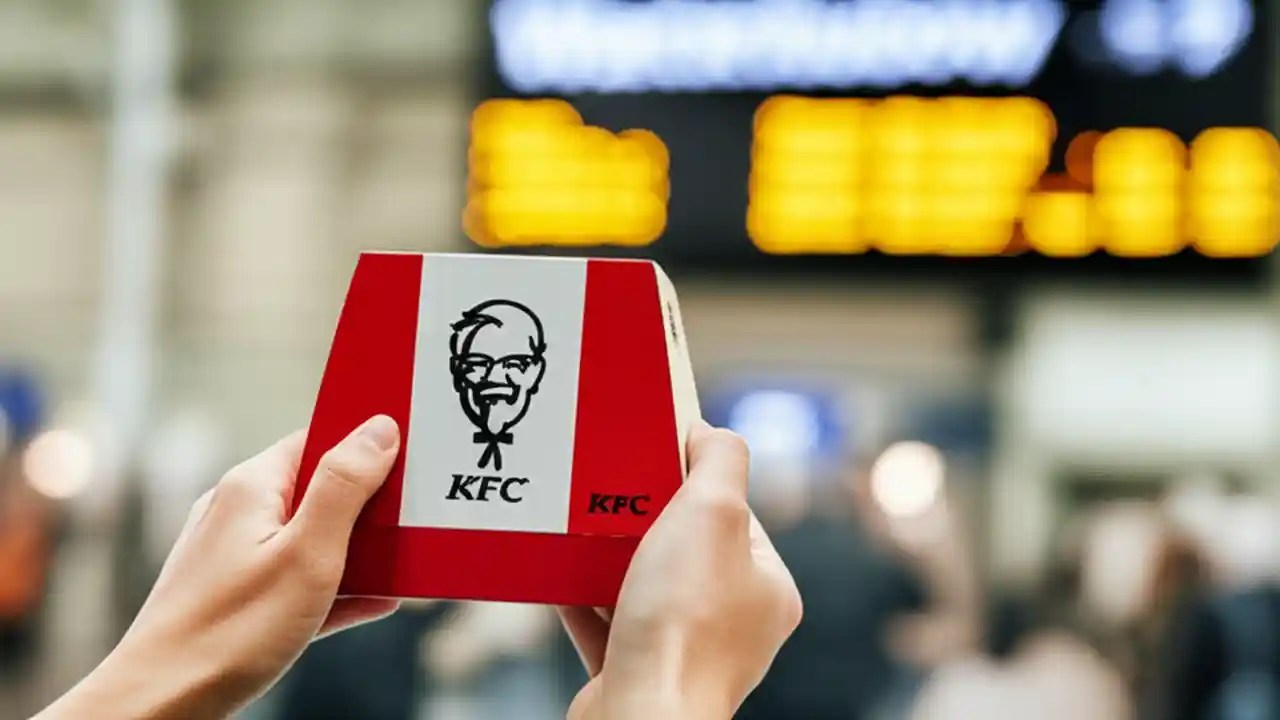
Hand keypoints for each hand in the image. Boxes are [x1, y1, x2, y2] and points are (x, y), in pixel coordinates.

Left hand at [38, 415, 401, 719]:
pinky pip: (297, 579)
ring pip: (310, 537)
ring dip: (357, 551)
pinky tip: (374, 603)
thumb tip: (378, 428)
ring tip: (403, 566)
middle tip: (414, 519)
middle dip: (368, 506)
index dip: (366, 446)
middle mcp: (238, 512)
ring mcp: (234, 555)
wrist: (159, 706)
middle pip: (318, 488)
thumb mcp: (307, 553)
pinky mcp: (237, 596)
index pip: (317, 440)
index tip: (410, 459)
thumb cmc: (230, 632)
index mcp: (252, 487)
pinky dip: (335, 587)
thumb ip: (345, 486)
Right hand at [558, 422, 802, 718]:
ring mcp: (682, 652)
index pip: (737, 515)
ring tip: (580, 521)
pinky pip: (605, 623)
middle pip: (685, 547)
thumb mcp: (714, 511)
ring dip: (610, 555)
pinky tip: (560, 570)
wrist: (638, 715)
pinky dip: (582, 597)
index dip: (697, 479)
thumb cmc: (684, 621)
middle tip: (611, 486)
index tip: (657, 453)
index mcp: (766, 589)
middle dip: (645, 516)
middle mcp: (732, 624)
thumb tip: (709, 433)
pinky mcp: (634, 672)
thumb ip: (721, 459)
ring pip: (642, 586)